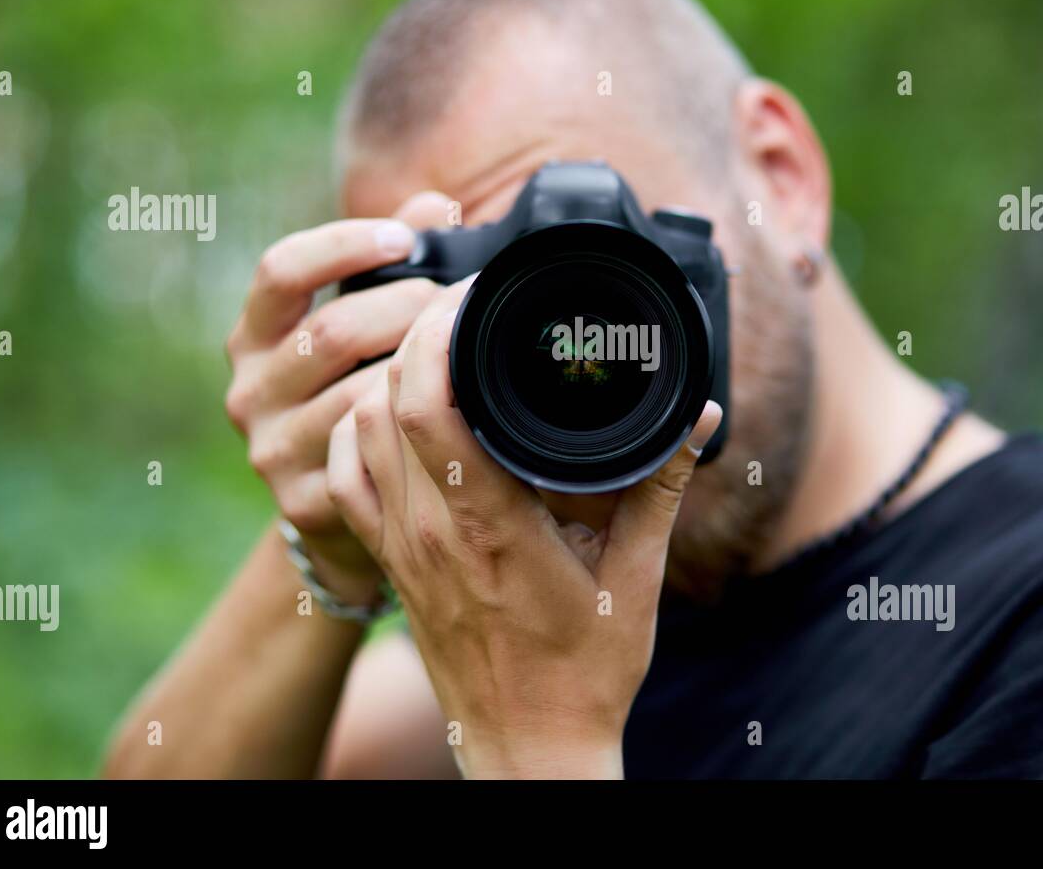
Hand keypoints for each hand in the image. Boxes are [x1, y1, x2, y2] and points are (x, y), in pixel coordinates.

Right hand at [224, 193, 451, 600]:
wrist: (340, 505)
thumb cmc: (357, 389)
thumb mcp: (359, 322)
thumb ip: (388, 261)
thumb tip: (436, 205)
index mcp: (255, 335)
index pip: (281, 270)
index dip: (344, 245)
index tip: (404, 239)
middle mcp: (250, 389)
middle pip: (334, 331)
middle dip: (406, 309)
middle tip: (452, 304)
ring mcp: (272, 447)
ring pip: (359, 394)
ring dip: (419, 370)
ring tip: (459, 354)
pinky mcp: (303, 499)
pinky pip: (372, 452)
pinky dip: (415, 425)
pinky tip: (447, 411)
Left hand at [326, 288, 721, 776]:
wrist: (528, 748)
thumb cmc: (585, 674)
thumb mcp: (637, 577)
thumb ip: (662, 487)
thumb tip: (697, 414)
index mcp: (491, 525)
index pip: (432, 401)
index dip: (441, 329)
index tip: (475, 293)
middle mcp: (430, 532)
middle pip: (387, 400)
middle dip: (415, 334)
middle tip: (459, 305)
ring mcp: (400, 551)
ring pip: (359, 433)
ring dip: (385, 378)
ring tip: (432, 349)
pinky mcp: (390, 568)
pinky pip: (345, 483)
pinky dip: (357, 434)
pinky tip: (390, 416)